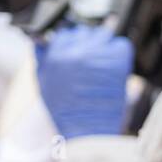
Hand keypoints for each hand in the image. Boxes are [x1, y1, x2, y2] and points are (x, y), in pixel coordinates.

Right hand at [35, 24, 133, 139]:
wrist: (86, 130)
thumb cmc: (65, 112)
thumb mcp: (44, 82)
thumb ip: (42, 57)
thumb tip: (40, 38)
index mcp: (55, 54)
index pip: (69, 32)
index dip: (77, 41)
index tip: (82, 48)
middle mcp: (75, 52)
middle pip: (89, 32)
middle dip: (93, 43)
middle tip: (97, 59)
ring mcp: (96, 56)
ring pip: (107, 37)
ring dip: (108, 49)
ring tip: (106, 66)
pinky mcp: (115, 63)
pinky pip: (122, 46)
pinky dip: (121, 54)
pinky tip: (117, 68)